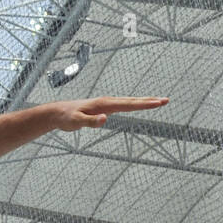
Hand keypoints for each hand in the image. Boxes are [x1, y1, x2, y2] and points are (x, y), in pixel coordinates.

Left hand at [51, 96, 167, 130]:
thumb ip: (90, 122)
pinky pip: (122, 106)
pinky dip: (134, 105)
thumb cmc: (66, 117)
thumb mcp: (76, 122)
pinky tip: (138, 105)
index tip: (158, 103)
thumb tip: (105, 119)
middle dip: (149, 101)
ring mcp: (106, 104)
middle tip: (166, 100)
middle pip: (132, 101)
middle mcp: (107, 102)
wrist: (57, 112)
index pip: (128, 105)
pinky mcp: (104, 108)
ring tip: (158, 101)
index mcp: (104, 104)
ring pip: (128, 102)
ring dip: (144, 101)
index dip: (144, 104)